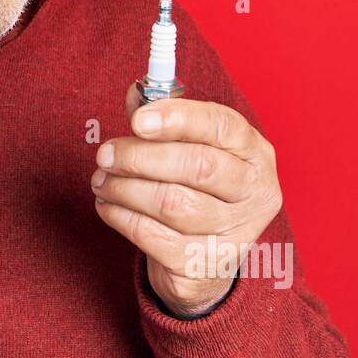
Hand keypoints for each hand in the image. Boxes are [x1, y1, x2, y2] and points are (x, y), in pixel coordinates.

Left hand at [92, 90, 283, 317]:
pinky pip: (153, 235)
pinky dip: (121, 216)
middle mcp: (255, 192)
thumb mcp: (187, 149)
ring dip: (125, 188)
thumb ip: (163, 119)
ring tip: (101, 179)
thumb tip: (136, 93)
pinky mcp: (204, 264)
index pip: (223, 126)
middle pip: (198, 167)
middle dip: (141, 157)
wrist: (201, 261)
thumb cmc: (194, 190)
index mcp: (254, 153)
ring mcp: (235, 233)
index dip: (178, 119)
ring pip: (172, 204)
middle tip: (105, 154)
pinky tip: (108, 204)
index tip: (138, 120)